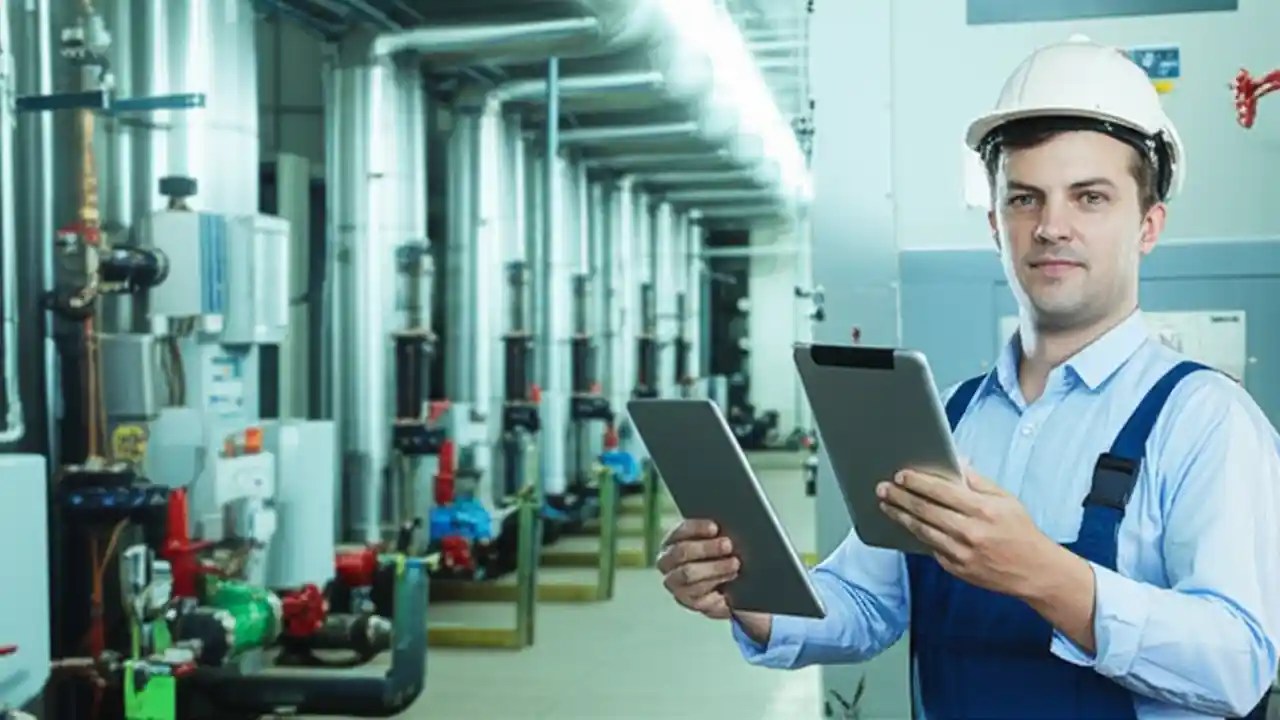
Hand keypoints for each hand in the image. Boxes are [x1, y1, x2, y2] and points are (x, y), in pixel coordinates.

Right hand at [655, 519, 739, 618]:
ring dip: (714, 568)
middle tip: (728, 545)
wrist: (725, 587)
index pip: (681, 530)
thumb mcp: (717, 542)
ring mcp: (675, 584)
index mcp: (672, 541)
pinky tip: (730, 586)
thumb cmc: (720, 556)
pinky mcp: (688, 602)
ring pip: (689, 574)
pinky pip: (698, 596)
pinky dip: (716, 590)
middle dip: (706, 548)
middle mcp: (667, 562)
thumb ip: (717, 534)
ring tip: (735, 564)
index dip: (697, 528)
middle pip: (681, 552)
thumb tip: (730, 529)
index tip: (715, 527)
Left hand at [877, 465, 1060, 598]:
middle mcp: (969, 531)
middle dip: (900, 498)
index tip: (901, 475)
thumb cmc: (1020, 531)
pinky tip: (906, 525)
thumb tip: (956, 462)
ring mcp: (961, 553)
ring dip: (901, 517)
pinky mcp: (956, 569)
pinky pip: (931, 548)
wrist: (1035, 571)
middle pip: (925, 511)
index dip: (917, 482)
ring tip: (886, 505)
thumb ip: (978, 481)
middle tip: (883, 489)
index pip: (941, 491)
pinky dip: (917, 535)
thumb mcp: (1005, 499)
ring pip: (922, 531)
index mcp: (982, 510)